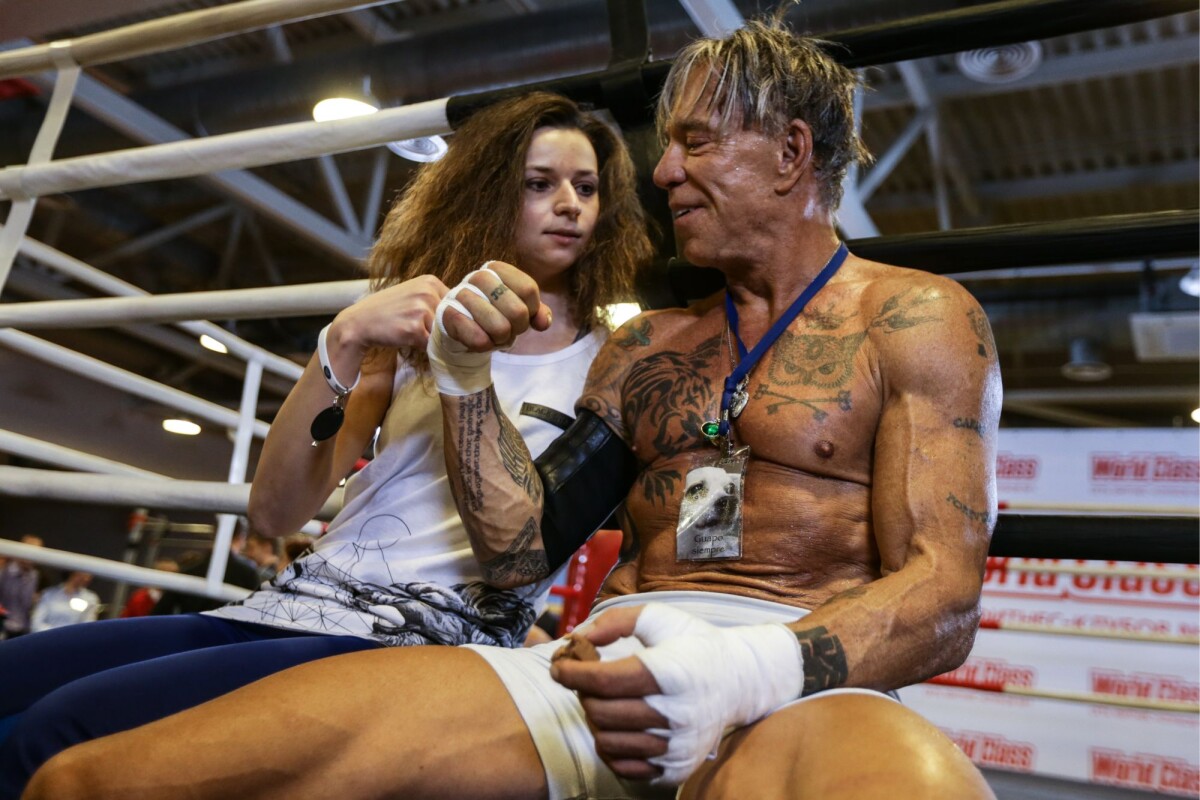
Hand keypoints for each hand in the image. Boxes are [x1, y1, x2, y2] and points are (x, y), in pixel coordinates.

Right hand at [330, 275, 448, 356]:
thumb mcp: (413, 295)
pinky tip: (410, 341)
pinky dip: (425, 348)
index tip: (440, 324)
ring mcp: (421, 309)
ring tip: (415, 335)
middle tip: (425, 332)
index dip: (452, 318)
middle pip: (454, 320)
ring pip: (444, 333)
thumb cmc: (388, 311)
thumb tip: (466, 317)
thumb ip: (437, 301)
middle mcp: (428, 292)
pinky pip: (432, 345)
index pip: (458, 304)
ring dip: (434, 340)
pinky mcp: (414, 328)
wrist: (359, 323)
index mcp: (430, 281)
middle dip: (445, 330)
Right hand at [439, 261, 552, 352]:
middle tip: (508, 329)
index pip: (529, 290)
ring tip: (493, 336)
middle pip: (518, 311)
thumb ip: (537, 312)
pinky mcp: (447, 314)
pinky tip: (481, 342)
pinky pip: (479, 339)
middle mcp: (478, 277)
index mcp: (497, 270)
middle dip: (517, 328)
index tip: (523, 316)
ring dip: (501, 339)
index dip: (531, 310)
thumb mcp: (519, 311)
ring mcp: (460, 294)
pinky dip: (486, 346)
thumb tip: (543, 322)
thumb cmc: (494, 316)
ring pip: (500, 327)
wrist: (460, 330)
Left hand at [552, 604, 803, 786]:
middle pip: (601, 713)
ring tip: (604, 701)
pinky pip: (625, 768)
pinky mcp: (677, 767)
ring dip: (596, 721)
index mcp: (671, 673)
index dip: (572, 674)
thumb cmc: (694, 644)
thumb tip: (575, 638)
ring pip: (608, 743)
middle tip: (587, 681)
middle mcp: (677, 713)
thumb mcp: (659, 618)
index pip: (604, 681)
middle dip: (583, 695)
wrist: (741, 680)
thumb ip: (614, 621)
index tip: (559, 666)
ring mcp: (678, 745)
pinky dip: (611, 748)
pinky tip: (618, 726)